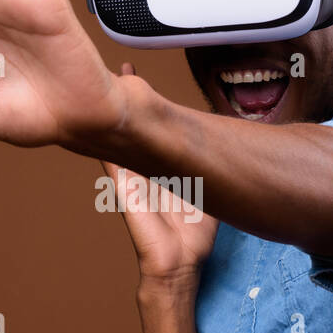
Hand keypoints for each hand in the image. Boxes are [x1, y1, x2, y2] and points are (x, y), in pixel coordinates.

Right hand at [101, 63, 218, 283]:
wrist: (178, 265)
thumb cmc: (191, 237)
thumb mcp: (212, 195)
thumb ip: (218, 177)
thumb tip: (238, 158)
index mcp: (162, 169)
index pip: (153, 128)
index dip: (150, 104)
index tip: (146, 81)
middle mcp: (144, 169)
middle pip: (133, 125)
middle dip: (128, 97)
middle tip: (125, 68)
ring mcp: (131, 178)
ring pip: (119, 136)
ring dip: (113, 110)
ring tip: (113, 80)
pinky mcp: (124, 191)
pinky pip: (110, 161)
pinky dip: (103, 140)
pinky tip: (94, 118)